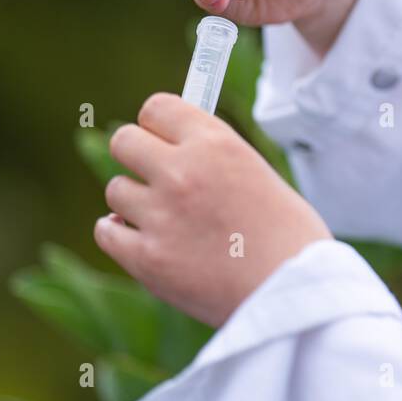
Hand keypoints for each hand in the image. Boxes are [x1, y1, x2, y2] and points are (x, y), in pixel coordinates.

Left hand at [94, 92, 332, 327]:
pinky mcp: (146, 258)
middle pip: (123, 141)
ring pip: (116, 190)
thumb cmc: (289, 236)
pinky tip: (146, 240)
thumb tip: (178, 150)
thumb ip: (214, 158)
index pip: (157, 108)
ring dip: (135, 202)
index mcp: (216, 144)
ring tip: (166, 220)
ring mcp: (160, 215)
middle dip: (137, 156)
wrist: (294, 292)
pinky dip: (121, 235)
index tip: (165, 139)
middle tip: (157, 177)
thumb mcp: (258, 173)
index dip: (158, 124)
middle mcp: (182, 172)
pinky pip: (106, 231)